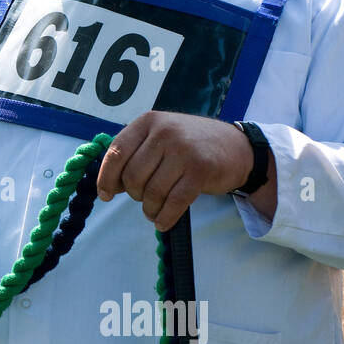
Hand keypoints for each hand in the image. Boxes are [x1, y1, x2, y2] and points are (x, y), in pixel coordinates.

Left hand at [96, 112, 273, 230]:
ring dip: (150, 209)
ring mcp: (183, 150)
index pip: (116, 153)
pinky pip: (174, 202)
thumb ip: (135, 155)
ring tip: (155, 210)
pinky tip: (162, 221)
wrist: (237, 147)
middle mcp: (164, 132)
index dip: (106, 178)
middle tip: (145, 198)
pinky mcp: (200, 170)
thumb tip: (109, 186)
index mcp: (148, 122)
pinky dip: (165, 217)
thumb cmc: (191, 145)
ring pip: (152, 192)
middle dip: (135, 195)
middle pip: (133, 176)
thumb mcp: (160, 137)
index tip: (105, 195)